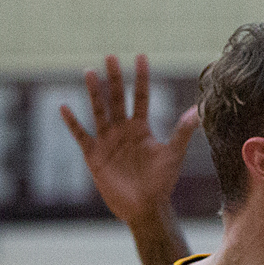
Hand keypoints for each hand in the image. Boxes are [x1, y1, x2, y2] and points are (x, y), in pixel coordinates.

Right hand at [60, 55, 200, 226]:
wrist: (145, 207)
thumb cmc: (161, 182)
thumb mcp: (173, 154)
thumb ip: (182, 131)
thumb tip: (199, 110)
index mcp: (141, 127)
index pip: (140, 96)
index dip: (141, 78)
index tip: (141, 57)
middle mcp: (122, 130)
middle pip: (117, 98)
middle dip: (114, 78)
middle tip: (111, 56)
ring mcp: (106, 140)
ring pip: (98, 111)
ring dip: (94, 93)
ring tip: (90, 72)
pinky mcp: (93, 155)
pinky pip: (81, 135)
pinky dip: (72, 122)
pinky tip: (64, 107)